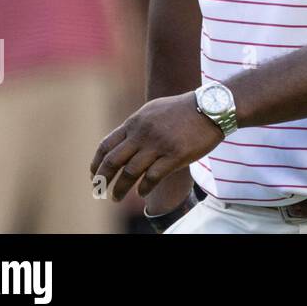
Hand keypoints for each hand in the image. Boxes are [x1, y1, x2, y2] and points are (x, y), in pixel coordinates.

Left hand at [91, 93, 222, 202]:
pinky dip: (143, 188)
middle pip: (113, 161)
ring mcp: (159, 144)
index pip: (106, 145)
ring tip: (115, 198)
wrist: (212, 107)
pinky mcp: (176, 155)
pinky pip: (152, 177)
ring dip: (119, 189)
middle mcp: (143, 133)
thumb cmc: (184, 110)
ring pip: (130, 173)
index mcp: (136, 122)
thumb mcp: (154, 111)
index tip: (94, 175)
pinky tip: (141, 193)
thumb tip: (121, 143)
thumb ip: (137, 126)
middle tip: (98, 190)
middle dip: (102, 179)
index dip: (96, 163)